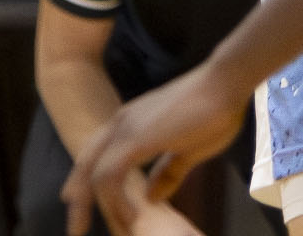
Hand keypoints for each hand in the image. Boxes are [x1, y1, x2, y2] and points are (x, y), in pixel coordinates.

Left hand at [62, 62, 245, 235]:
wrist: (227, 82)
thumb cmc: (215, 110)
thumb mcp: (189, 149)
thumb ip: (168, 172)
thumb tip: (151, 196)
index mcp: (133, 121)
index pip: (98, 153)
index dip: (88, 180)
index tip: (81, 206)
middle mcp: (123, 122)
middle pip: (86, 164)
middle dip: (78, 200)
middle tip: (76, 228)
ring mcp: (126, 129)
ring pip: (95, 176)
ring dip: (99, 207)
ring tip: (113, 230)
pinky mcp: (135, 139)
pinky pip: (110, 178)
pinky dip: (116, 202)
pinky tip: (132, 218)